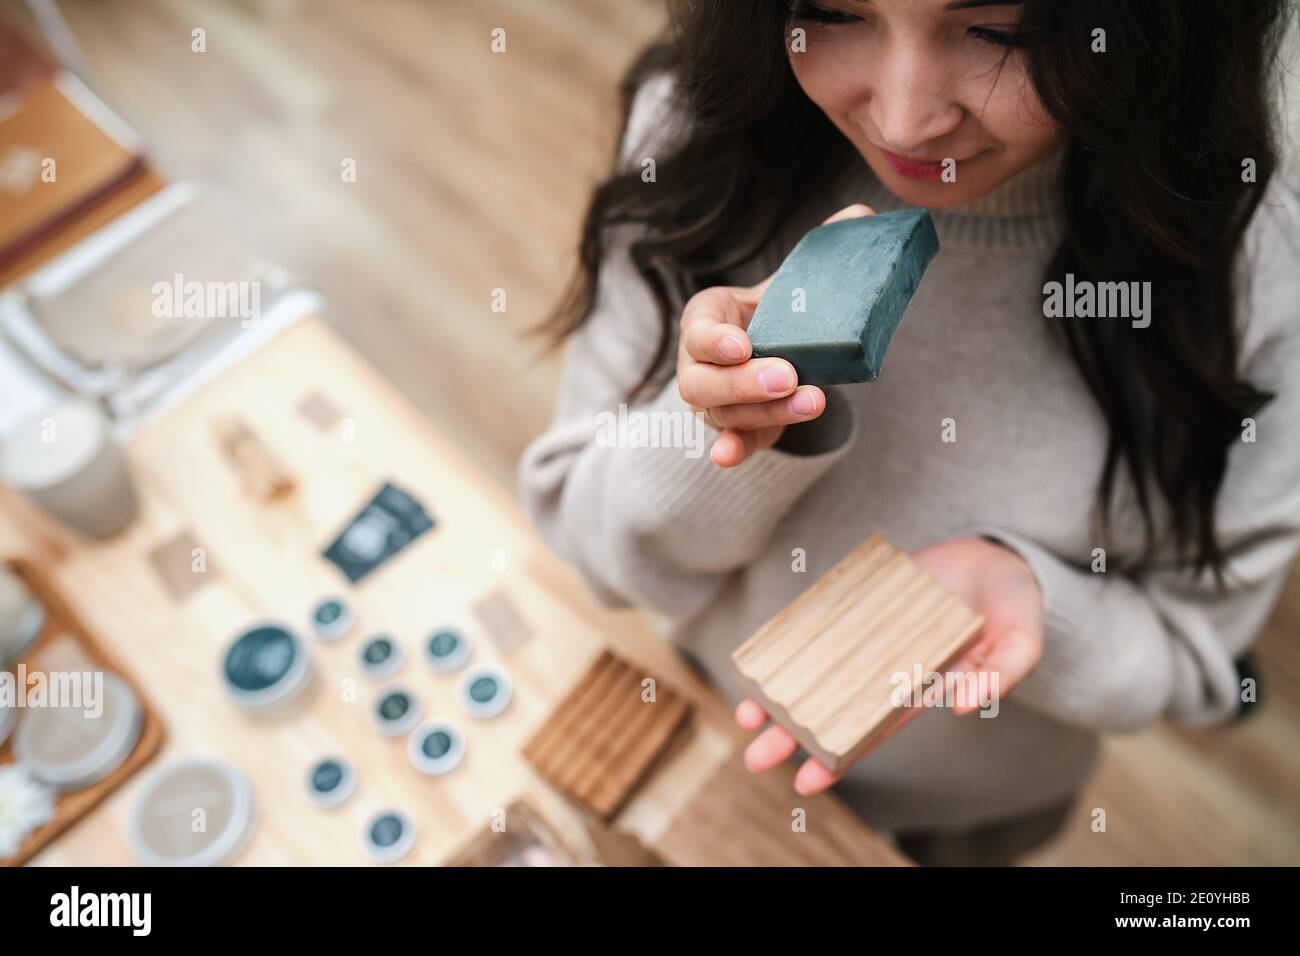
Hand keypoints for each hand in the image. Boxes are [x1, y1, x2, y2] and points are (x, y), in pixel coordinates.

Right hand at [676, 204, 874, 467]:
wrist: (777, 344)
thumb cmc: (780, 310)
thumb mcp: (793, 278)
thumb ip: (822, 250)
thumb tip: (863, 216)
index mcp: (707, 317)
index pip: (698, 329)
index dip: (715, 340)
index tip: (743, 344)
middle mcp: (698, 362)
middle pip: (701, 382)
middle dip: (743, 382)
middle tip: (787, 376)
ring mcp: (713, 400)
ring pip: (723, 414)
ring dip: (764, 413)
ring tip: (810, 402)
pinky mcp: (734, 427)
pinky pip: (729, 441)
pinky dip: (731, 449)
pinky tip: (730, 457)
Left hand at [736, 536, 1044, 794]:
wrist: (997, 554)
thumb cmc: (1012, 605)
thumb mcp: (1021, 640)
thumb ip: (1002, 672)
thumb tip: (963, 706)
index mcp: (920, 688)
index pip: (871, 732)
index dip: (838, 759)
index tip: (805, 782)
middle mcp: (886, 668)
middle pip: (832, 708)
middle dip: (794, 734)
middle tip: (756, 754)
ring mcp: (868, 635)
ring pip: (817, 671)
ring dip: (782, 692)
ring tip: (747, 712)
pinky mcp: (857, 602)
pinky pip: (818, 626)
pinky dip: (789, 642)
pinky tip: (761, 657)